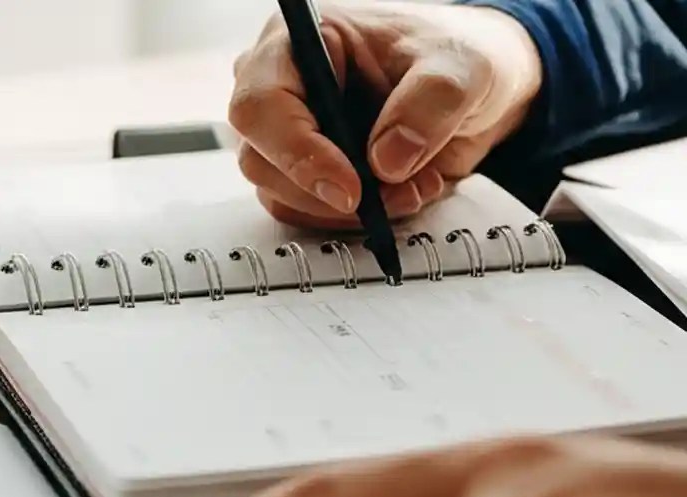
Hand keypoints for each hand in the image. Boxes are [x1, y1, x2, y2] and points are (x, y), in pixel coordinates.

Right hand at [231, 2, 541, 227]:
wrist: (471, 90)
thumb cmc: (454, 56)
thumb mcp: (460, 66)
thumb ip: (429, 104)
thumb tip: (386, 162)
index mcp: (298, 42)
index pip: (262, 105)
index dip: (298, 153)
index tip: (350, 189)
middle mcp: (280, 89)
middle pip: (260, 159)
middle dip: (326, 191)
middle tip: (392, 192)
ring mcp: (286, 136)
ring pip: (280, 195)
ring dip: (347, 211)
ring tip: (412, 187)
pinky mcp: (303, 174)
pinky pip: (306, 213)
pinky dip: (354, 219)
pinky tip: (400, 193)